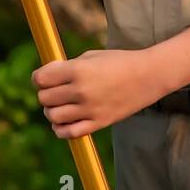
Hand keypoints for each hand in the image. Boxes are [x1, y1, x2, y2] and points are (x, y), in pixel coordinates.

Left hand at [33, 48, 167, 138]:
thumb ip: (67, 67)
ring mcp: (90, 109)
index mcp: (78, 70)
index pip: (40, 79)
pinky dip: (60, 129)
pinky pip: (68, 133)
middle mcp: (81, 91)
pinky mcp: (99, 123)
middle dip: (46, 93)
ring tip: (61, 105)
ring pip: (53, 116)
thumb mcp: (92, 56)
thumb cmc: (121, 62)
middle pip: (44, 98)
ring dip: (52, 111)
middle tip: (57, 90)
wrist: (150, 75)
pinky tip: (65, 121)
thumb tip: (44, 79)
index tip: (45, 77)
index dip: (39, 77)